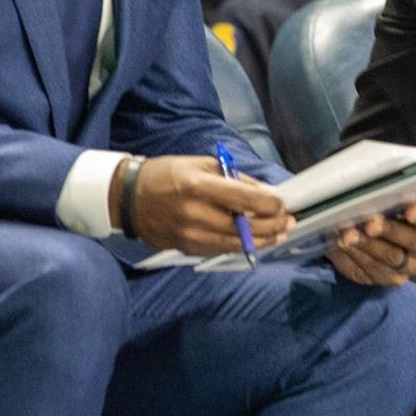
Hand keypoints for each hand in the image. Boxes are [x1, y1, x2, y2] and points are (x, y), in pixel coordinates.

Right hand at [123, 156, 294, 256]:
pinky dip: (242, 246)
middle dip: (273, 225)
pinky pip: (221, 251)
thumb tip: (265, 193)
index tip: (283, 204)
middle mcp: (196, 213)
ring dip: (263, 240)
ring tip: (279, 235)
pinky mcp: (186, 248)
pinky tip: (256, 242)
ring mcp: (190, 234)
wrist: (127, 198)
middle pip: (245, 226)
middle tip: (289, 222)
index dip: (270, 205)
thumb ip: (235, 179)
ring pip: (236, 243)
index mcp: (200, 186)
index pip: (246, 200)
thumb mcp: (201, 164)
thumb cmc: (167, 174)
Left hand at [329, 202, 415, 286]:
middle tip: (371, 223)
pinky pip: (372, 271)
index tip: (411, 211)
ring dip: (366, 246)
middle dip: (389, 231)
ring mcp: (409, 267)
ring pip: (390, 259)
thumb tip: (374, 185)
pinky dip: (354, 257)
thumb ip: (392, 196)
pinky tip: (341, 246)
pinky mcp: (389, 279)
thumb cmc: (388, 212)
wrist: (379, 240)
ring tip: (347, 235)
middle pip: (412, 242)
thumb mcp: (394, 201)